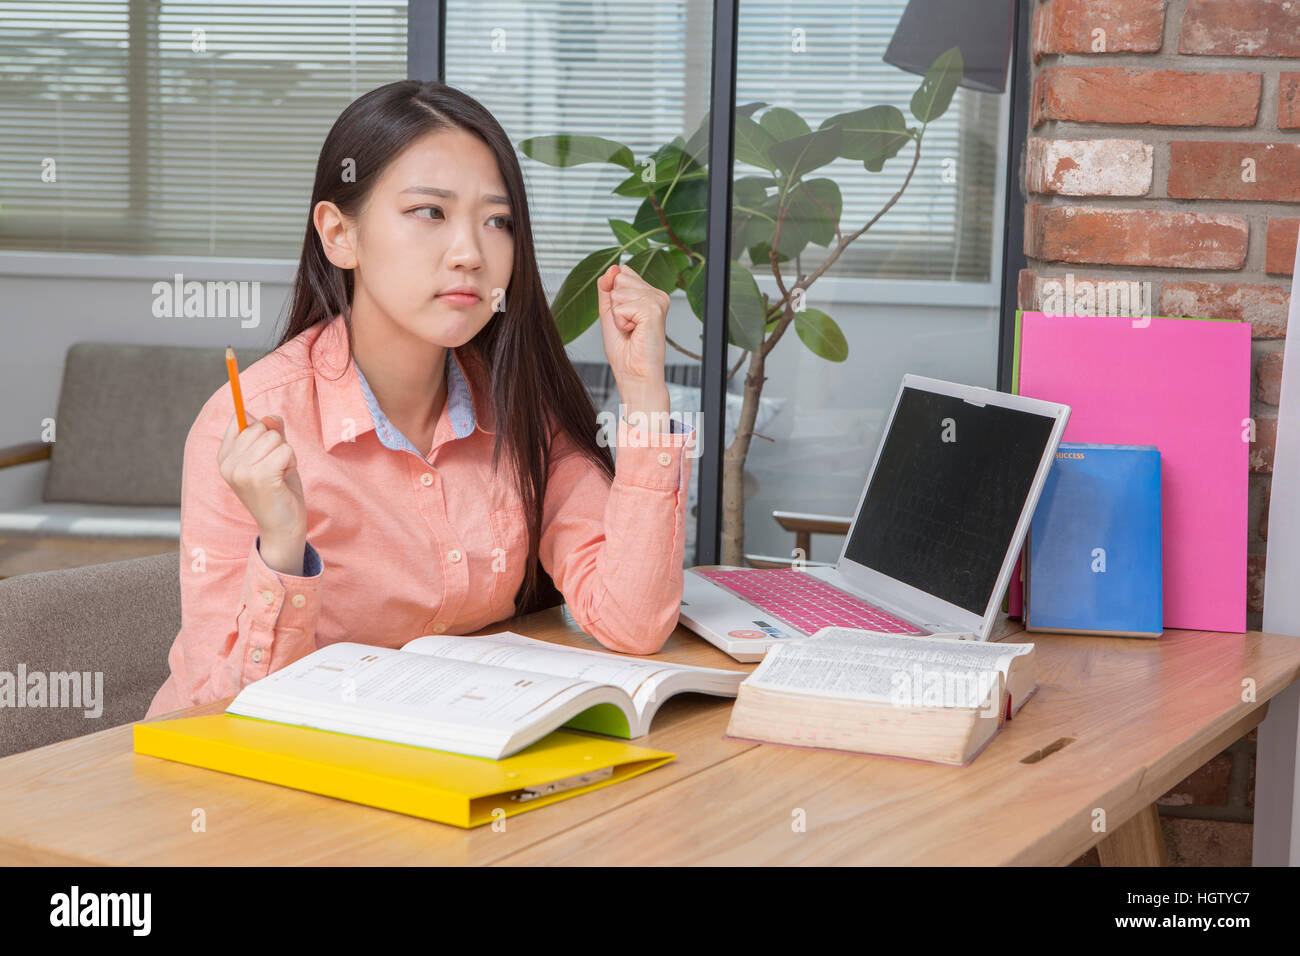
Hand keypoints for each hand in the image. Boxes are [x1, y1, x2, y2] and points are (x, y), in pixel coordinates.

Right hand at [218, 410, 306, 544]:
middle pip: (261, 427)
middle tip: (275, 469)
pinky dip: (291, 463)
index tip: (265, 450)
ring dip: (285, 455)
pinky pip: (285, 450)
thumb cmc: (278, 491)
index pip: (240, 419)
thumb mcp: (271, 456)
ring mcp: (241, 471)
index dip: (261, 428)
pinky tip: (283, 479)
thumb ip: (270, 433)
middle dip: (276, 444)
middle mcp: (228, 463)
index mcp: (224, 457)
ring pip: (275, 438)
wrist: (282, 527)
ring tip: (279, 475)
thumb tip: (271, 417)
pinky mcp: (260, 477)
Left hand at [597, 263, 669, 398]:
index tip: (624, 317)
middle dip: (615, 304)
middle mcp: (656, 294)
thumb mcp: (609, 312)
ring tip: (631, 329)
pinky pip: (622, 305)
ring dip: (617, 315)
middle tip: (627, 325)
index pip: (622, 272)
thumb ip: (607, 288)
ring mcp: (657, 300)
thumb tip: (612, 268)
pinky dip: (621, 321)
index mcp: (649, 293)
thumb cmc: (625, 350)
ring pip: (619, 291)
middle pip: (619, 278)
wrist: (634, 373)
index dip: (613, 294)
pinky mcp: (654, 309)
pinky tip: (635, 331)